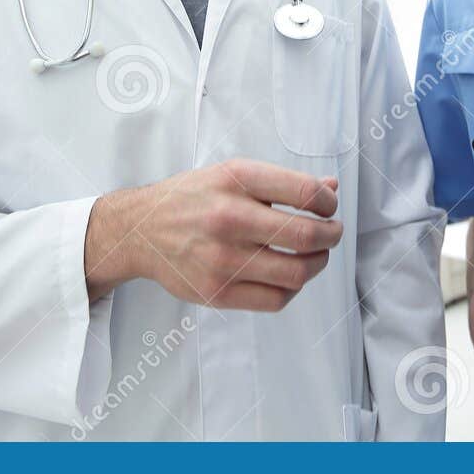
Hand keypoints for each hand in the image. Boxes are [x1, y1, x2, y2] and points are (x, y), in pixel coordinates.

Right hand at [84, 159, 343, 311]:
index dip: (329, 202)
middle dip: (331, 236)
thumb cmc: (193, 198)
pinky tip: (288, 275)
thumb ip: (284, 182)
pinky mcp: (217, 292)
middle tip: (332, 233)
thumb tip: (331, 187)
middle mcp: (229, 217)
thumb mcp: (234, 174)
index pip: (305, 192)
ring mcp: (222, 259)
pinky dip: (293, 288)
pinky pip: (276, 299)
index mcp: (236, 180)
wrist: (142, 230)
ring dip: (317, 264)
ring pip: (296, 273)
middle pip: (306, 236)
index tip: (329, 207)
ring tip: (315, 255)